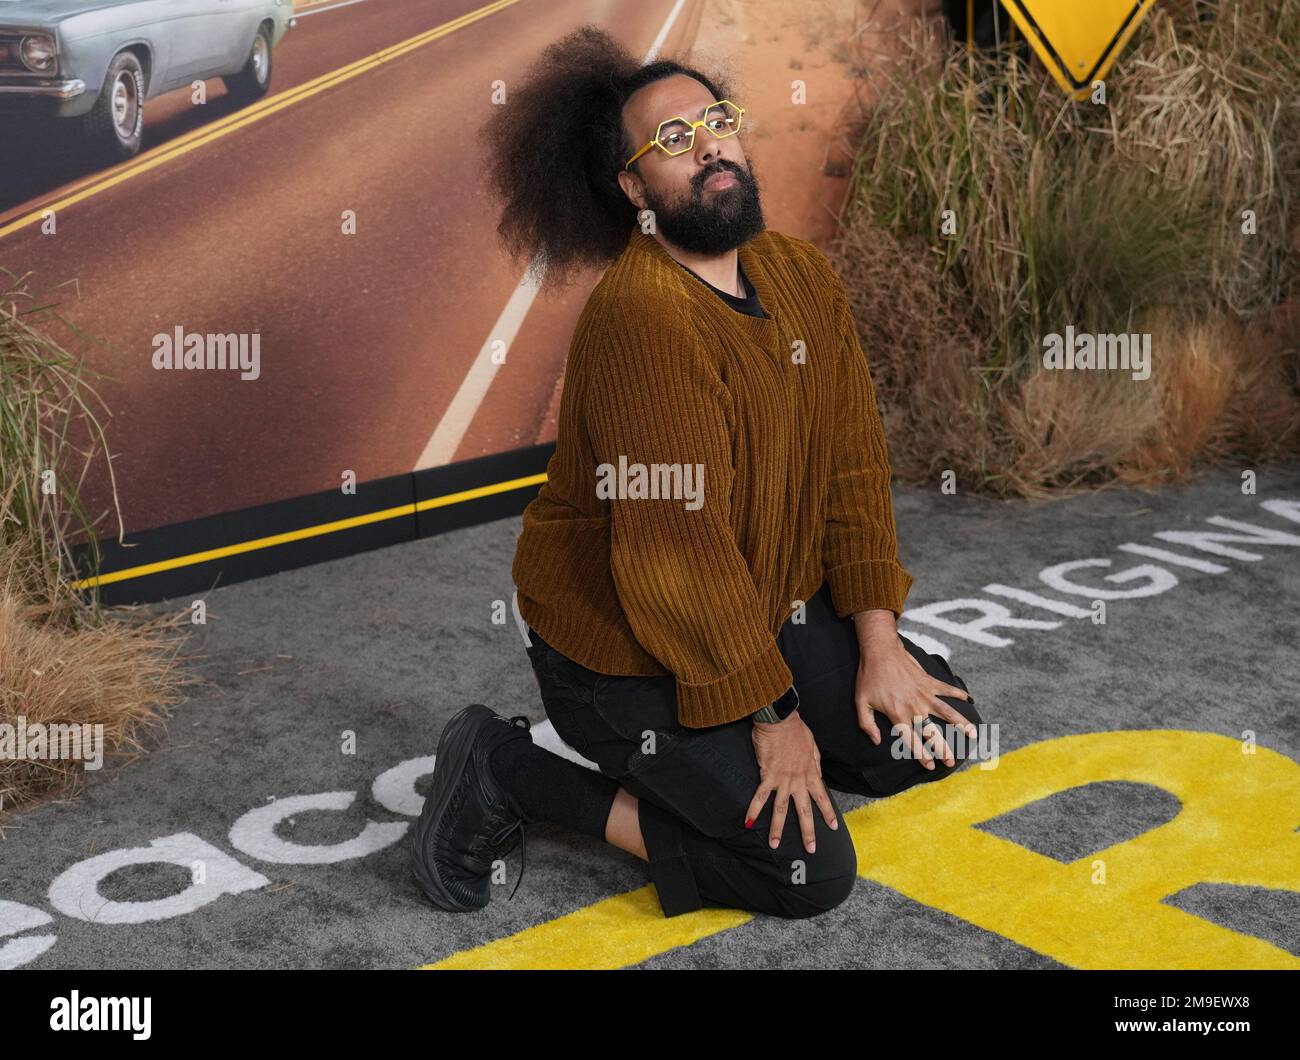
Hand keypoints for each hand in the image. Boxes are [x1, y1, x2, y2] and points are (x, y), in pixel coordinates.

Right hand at [747, 711, 837, 853]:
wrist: (780, 719)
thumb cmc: (796, 729)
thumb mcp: (812, 746)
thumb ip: (815, 762)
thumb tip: (817, 773)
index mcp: (811, 773)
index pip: (822, 797)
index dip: (828, 813)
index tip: (833, 827)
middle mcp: (799, 780)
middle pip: (804, 810)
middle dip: (808, 832)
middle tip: (811, 849)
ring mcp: (783, 780)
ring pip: (781, 809)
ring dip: (777, 828)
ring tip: (775, 845)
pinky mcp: (767, 775)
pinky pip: (760, 796)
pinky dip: (753, 810)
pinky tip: (747, 822)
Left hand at [853, 631, 974, 769]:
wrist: (881, 651)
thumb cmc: (869, 677)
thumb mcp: (861, 702)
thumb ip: (867, 725)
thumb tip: (876, 742)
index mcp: (898, 715)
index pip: (912, 740)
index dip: (922, 755)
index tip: (931, 766)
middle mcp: (914, 708)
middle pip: (932, 733)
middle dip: (943, 749)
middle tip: (951, 762)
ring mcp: (924, 694)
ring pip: (947, 713)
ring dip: (961, 724)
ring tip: (974, 735)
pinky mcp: (929, 681)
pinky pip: (947, 689)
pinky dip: (958, 693)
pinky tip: (969, 699)